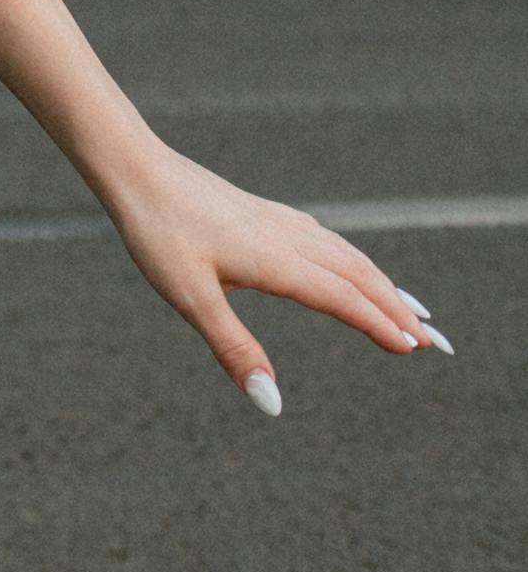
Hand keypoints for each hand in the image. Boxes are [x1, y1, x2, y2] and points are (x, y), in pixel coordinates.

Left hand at [106, 138, 453, 412]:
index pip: (342, 297)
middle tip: (436, 340)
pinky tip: (347, 262)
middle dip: (397, 306)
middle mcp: (285, 236)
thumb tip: (273, 404)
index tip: (416, 348)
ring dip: (380, 281)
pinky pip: (323, 237)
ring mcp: (274, 220)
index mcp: (276, 260)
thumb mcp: (189, 298)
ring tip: (408, 306)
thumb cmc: (158, 232)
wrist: (135, 167)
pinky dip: (351, 257)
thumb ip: (234, 350)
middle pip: (356, 274)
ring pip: (343, 252)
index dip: (380, 323)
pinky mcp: (259, 211)